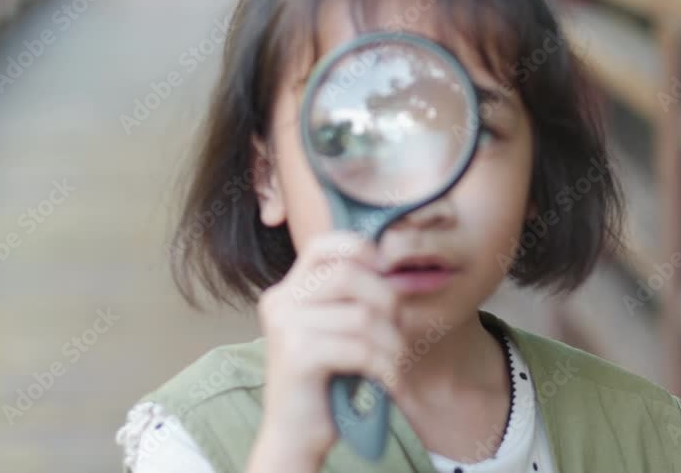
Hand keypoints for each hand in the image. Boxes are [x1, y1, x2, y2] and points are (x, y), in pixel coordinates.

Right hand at [245, 231, 404, 470]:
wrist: (296, 435)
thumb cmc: (326, 381)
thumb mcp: (337, 329)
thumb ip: (352, 297)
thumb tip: (399, 264)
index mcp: (288, 290)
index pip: (324, 245)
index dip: (361, 249)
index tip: (388, 273)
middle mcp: (280, 301)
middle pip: (348, 274)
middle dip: (387, 301)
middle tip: (400, 330)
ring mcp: (284, 326)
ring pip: (360, 315)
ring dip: (392, 342)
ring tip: (396, 361)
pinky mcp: (296, 355)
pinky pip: (359, 348)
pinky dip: (383, 366)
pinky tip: (386, 380)